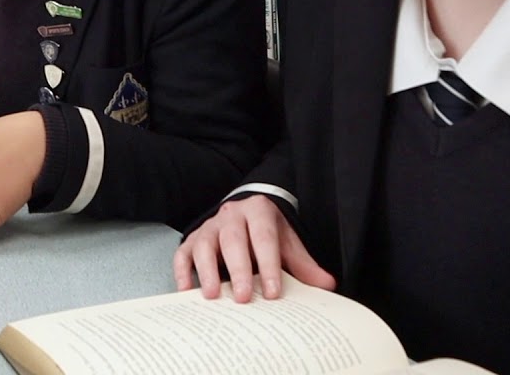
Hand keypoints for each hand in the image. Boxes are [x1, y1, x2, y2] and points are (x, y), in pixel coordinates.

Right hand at [173, 194, 335, 302]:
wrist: (247, 212)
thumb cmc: (267, 232)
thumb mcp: (287, 242)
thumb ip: (303, 264)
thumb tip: (327, 285)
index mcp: (258, 211)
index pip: (263, 237)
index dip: (269, 264)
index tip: (273, 292)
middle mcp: (231, 215)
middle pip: (232, 240)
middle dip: (238, 270)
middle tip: (244, 297)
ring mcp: (209, 226)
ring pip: (204, 245)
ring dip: (207, 271)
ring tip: (213, 295)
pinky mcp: (192, 238)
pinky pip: (183, 253)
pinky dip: (182, 272)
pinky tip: (187, 291)